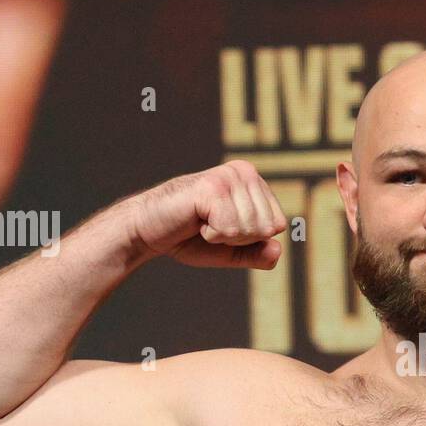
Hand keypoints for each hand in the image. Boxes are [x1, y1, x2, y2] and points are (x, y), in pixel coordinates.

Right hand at [130, 160, 286, 268]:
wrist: (147, 231)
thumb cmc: (188, 237)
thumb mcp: (231, 251)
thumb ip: (257, 253)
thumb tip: (278, 250)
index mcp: (253, 181)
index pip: (278, 224)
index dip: (251, 239)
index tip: (224, 229)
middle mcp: (244, 172)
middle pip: (268, 227)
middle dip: (239, 239)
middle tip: (211, 226)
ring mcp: (228, 176)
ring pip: (250, 229)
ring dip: (223, 237)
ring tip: (202, 221)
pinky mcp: (211, 187)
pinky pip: (230, 229)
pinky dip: (212, 235)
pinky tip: (196, 220)